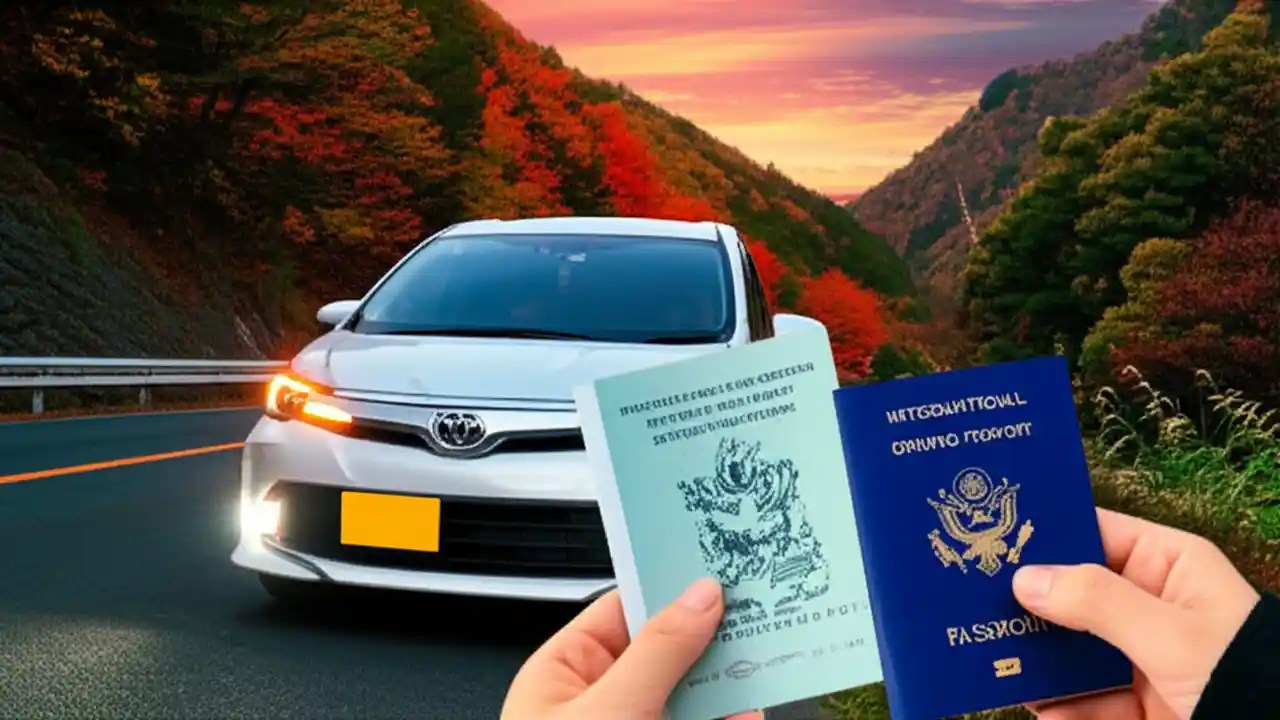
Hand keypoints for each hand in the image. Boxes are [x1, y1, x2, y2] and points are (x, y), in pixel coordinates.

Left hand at [501, 577, 762, 719]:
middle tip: (762, 611)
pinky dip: (732, 716)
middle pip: (668, 652)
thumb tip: (700, 596)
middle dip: (713, 638)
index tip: (718, 566)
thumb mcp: (610, 710)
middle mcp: (599, 701)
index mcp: (564, 673)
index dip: (670, 587)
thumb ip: (659, 652)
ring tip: (769, 661)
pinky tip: (752, 710)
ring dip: (731, 682)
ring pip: (692, 695)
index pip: (624, 610)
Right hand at [1012, 508, 1260, 719]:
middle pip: (1069, 595)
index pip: (1094, 533)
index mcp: (1169, 567)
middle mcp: (1149, 608)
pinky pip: (1079, 702)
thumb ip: (1097, 602)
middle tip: (975, 604)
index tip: (991, 537)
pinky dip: (1056, 707)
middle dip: (1027, 605)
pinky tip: (1040, 708)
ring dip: (1035, 660)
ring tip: (995, 662)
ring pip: (1067, 652)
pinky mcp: (1132, 708)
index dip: (1045, 534)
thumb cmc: (1248, 680)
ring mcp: (1138, 661)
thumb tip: (1026, 578)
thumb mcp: (1172, 635)